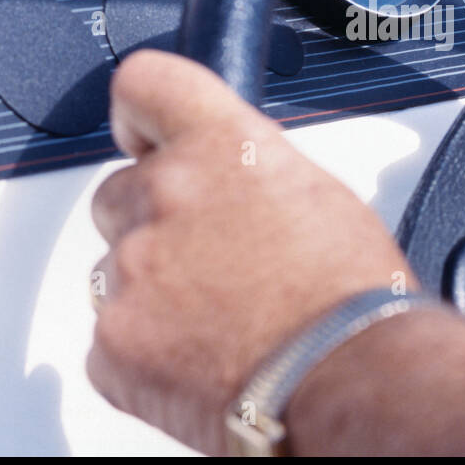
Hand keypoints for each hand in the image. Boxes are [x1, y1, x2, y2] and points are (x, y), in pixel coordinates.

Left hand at [87, 50, 412, 453]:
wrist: (350, 380)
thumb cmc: (351, 297)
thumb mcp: (314, 193)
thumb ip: (248, 173)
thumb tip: (229, 186)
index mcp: (223, 146)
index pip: (145, 84)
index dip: (140, 113)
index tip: (142, 134)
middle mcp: (167, 193)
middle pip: (120, 192)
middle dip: (153, 222)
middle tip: (209, 261)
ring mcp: (132, 269)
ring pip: (115, 267)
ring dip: (152, 288)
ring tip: (217, 319)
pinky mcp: (113, 340)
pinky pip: (112, 336)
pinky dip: (146, 351)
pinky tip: (202, 359)